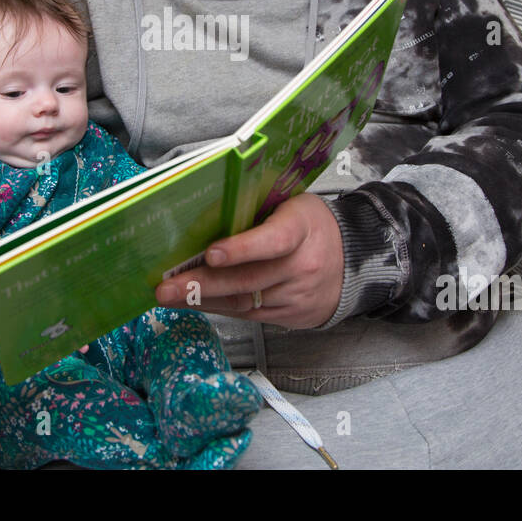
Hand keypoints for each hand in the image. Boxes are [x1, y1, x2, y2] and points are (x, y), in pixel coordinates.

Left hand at [153, 192, 343, 327]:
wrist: (354, 260)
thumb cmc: (311, 225)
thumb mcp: (291, 205)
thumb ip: (256, 210)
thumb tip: (205, 214)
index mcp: (302, 228)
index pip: (273, 240)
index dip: (242, 249)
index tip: (211, 253)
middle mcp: (302, 266)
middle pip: (249, 280)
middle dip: (202, 285)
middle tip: (167, 287)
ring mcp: (298, 295)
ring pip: (245, 302)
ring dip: (203, 301)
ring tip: (170, 297)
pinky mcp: (292, 316)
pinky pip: (250, 315)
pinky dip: (219, 308)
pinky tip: (196, 303)